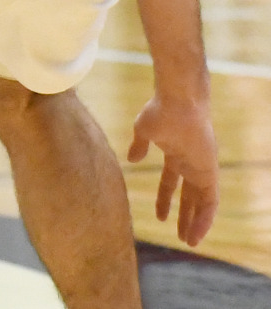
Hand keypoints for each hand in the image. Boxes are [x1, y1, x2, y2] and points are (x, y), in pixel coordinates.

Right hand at [128, 94, 219, 246]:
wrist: (178, 101)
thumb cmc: (160, 111)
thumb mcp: (143, 131)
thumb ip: (139, 146)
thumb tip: (132, 159)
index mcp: (175, 154)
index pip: (171, 182)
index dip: (165, 200)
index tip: (160, 217)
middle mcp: (191, 164)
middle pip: (190, 196)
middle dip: (184, 216)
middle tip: (179, 236)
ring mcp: (202, 168)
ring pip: (201, 202)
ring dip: (196, 222)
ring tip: (188, 242)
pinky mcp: (210, 172)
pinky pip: (210, 201)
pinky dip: (205, 218)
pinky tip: (197, 232)